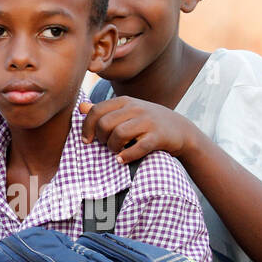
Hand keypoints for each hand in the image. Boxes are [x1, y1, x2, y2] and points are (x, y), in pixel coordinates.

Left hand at [80, 97, 195, 163]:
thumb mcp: (126, 112)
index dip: (87, 128)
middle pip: (105, 124)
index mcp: (125, 101)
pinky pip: (138, 147)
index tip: (87, 140)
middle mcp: (136, 108)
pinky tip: (122, 159)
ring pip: (118, 134)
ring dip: (113, 147)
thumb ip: (104, 110)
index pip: (96, 111)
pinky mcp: (158, 136)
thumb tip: (81, 107)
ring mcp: (148, 121)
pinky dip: (127, 156)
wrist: (180, 130)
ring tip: (116, 151)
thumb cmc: (146, 122)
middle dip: (100, 138)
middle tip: (106, 145)